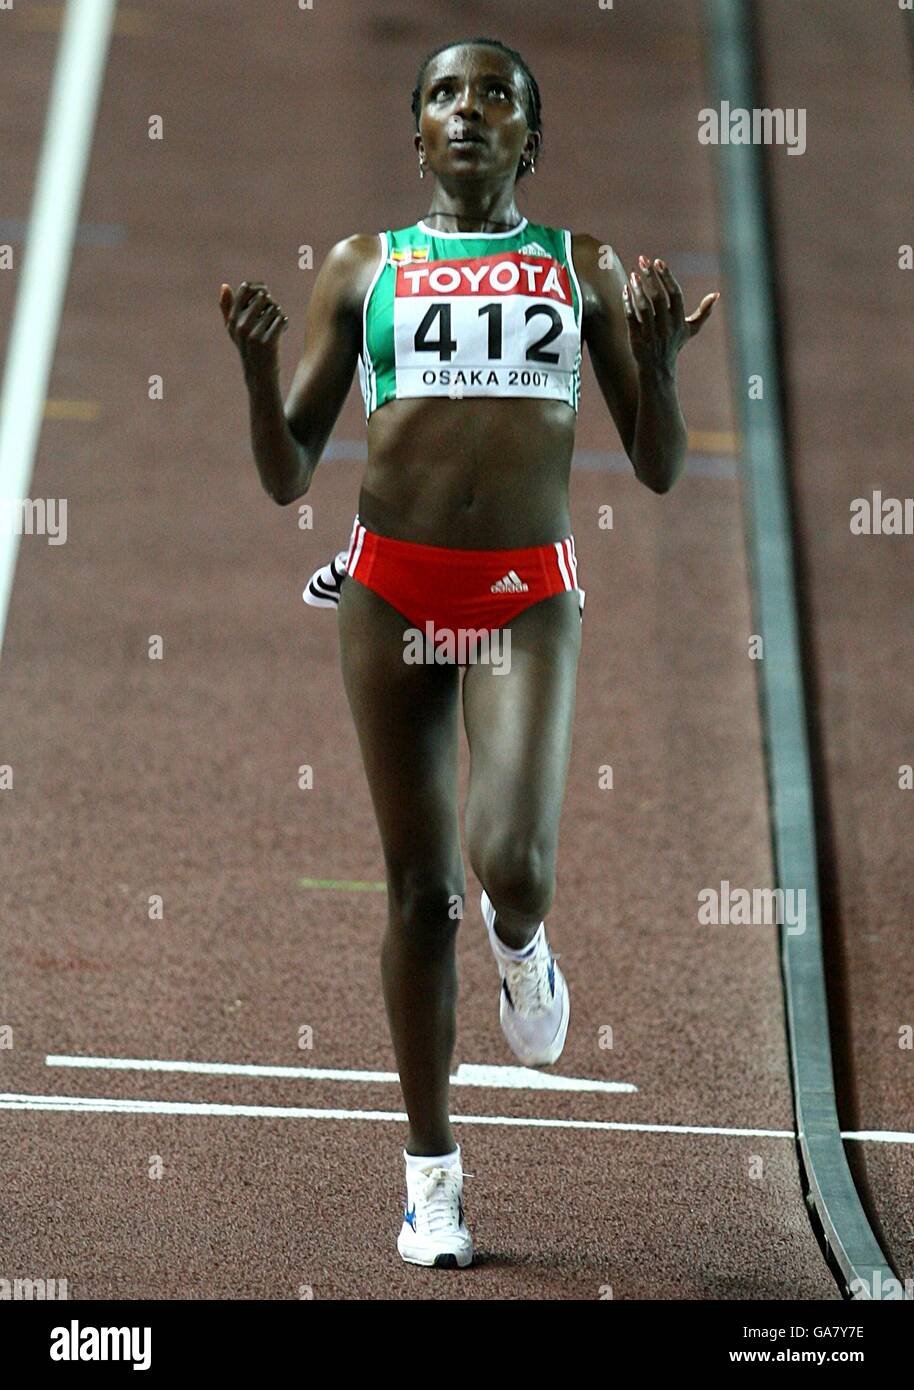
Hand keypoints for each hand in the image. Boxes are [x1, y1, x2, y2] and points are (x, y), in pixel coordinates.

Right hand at [220, 280, 288, 374]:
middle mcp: (240, 326)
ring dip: (278, 315)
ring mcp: (254, 334)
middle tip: (272, 315)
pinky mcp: (268, 342)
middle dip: (270, 303)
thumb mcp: (234, 329)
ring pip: (274, 308)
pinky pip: (281, 320)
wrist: (259, 374)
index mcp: (232, 320)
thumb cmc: (248, 347)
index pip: (245, 289)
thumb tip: (224, 285)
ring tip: (275, 326)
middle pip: (263, 297)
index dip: (258, 289)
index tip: (264, 298)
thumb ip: (227, 307)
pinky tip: (282, 331)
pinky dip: (285, 324)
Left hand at [622, 255, 719, 373]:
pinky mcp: (637, 339)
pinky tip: (625, 289)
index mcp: (679, 321)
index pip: (675, 294)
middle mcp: (666, 327)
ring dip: (638, 289)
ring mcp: (651, 333)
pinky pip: (631, 317)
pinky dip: (627, 303)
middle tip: (643, 260)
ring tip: (633, 274)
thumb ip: (703, 313)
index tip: (658, 261)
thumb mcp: (690, 330)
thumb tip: (716, 295)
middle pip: (658, 297)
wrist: (658, 370)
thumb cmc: (673, 345)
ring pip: (644, 307)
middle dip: (650, 277)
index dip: (667, 277)